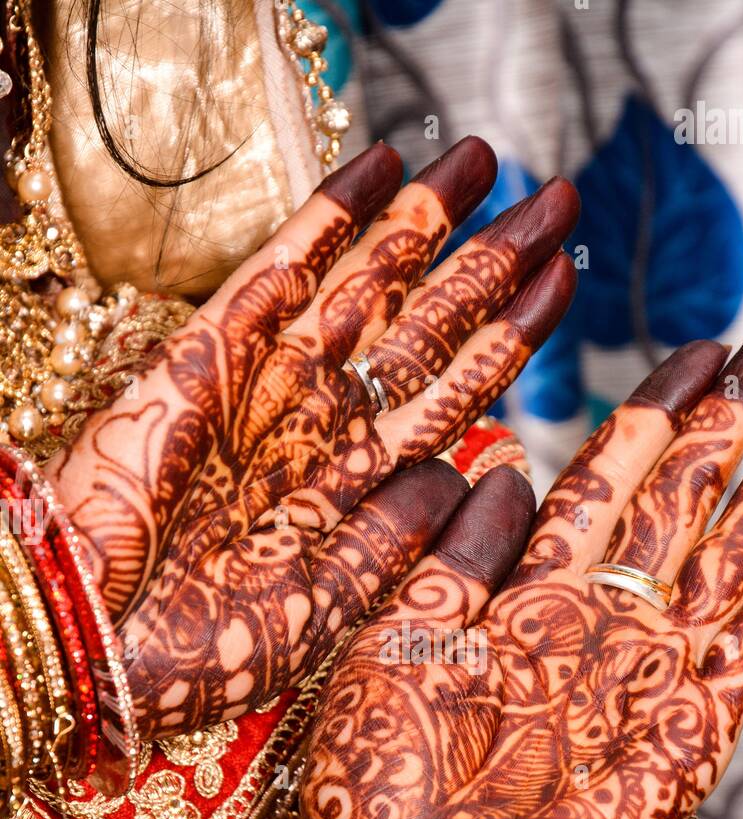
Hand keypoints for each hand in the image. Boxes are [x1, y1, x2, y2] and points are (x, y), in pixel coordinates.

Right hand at [46, 139, 578, 737]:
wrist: (94, 644)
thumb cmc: (207, 651)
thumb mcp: (332, 608)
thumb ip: (399, 539)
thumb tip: (473, 469)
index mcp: (356, 484)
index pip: (451, 394)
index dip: (510, 337)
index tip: (563, 284)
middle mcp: (322, 422)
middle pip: (423, 327)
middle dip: (490, 265)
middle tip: (558, 200)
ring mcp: (268, 381)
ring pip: (363, 283)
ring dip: (426, 222)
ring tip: (488, 158)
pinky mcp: (208, 351)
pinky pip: (279, 268)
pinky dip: (330, 217)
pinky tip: (383, 166)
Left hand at [301, 323, 742, 818]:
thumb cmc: (377, 786)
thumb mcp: (395, 643)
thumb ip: (459, 556)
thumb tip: (510, 461)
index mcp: (522, 603)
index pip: (603, 485)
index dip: (651, 416)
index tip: (695, 348)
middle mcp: (598, 630)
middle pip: (680, 503)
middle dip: (731, 420)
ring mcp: (650, 679)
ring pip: (730, 556)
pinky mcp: (693, 740)